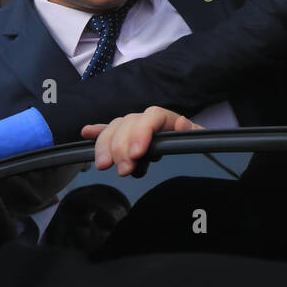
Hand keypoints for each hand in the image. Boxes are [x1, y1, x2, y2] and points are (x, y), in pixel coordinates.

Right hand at [82, 106, 203, 177]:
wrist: (193, 150)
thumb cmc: (195, 145)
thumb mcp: (200, 140)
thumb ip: (194, 132)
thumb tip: (183, 122)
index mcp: (168, 119)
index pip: (153, 116)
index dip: (141, 132)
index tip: (137, 153)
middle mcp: (148, 121)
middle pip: (129, 124)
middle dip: (122, 147)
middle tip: (123, 170)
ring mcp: (135, 128)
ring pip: (115, 128)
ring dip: (106, 146)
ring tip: (104, 166)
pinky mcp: (125, 138)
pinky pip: (108, 131)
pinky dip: (97, 132)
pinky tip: (86, 132)